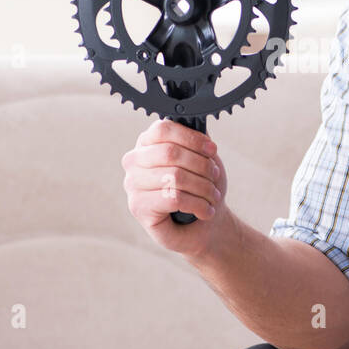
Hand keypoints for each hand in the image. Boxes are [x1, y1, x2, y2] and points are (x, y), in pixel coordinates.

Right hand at [121, 118, 232, 258]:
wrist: (203, 226)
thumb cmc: (200, 188)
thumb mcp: (202, 158)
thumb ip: (195, 139)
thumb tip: (196, 122)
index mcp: (147, 142)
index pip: (163, 129)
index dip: (192, 138)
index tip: (212, 150)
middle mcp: (134, 161)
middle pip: (170, 153)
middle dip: (201, 165)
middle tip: (215, 177)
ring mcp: (133, 184)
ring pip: (174, 177)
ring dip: (203, 187)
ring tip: (213, 196)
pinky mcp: (138, 207)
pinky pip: (173, 199)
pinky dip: (197, 204)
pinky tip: (205, 211)